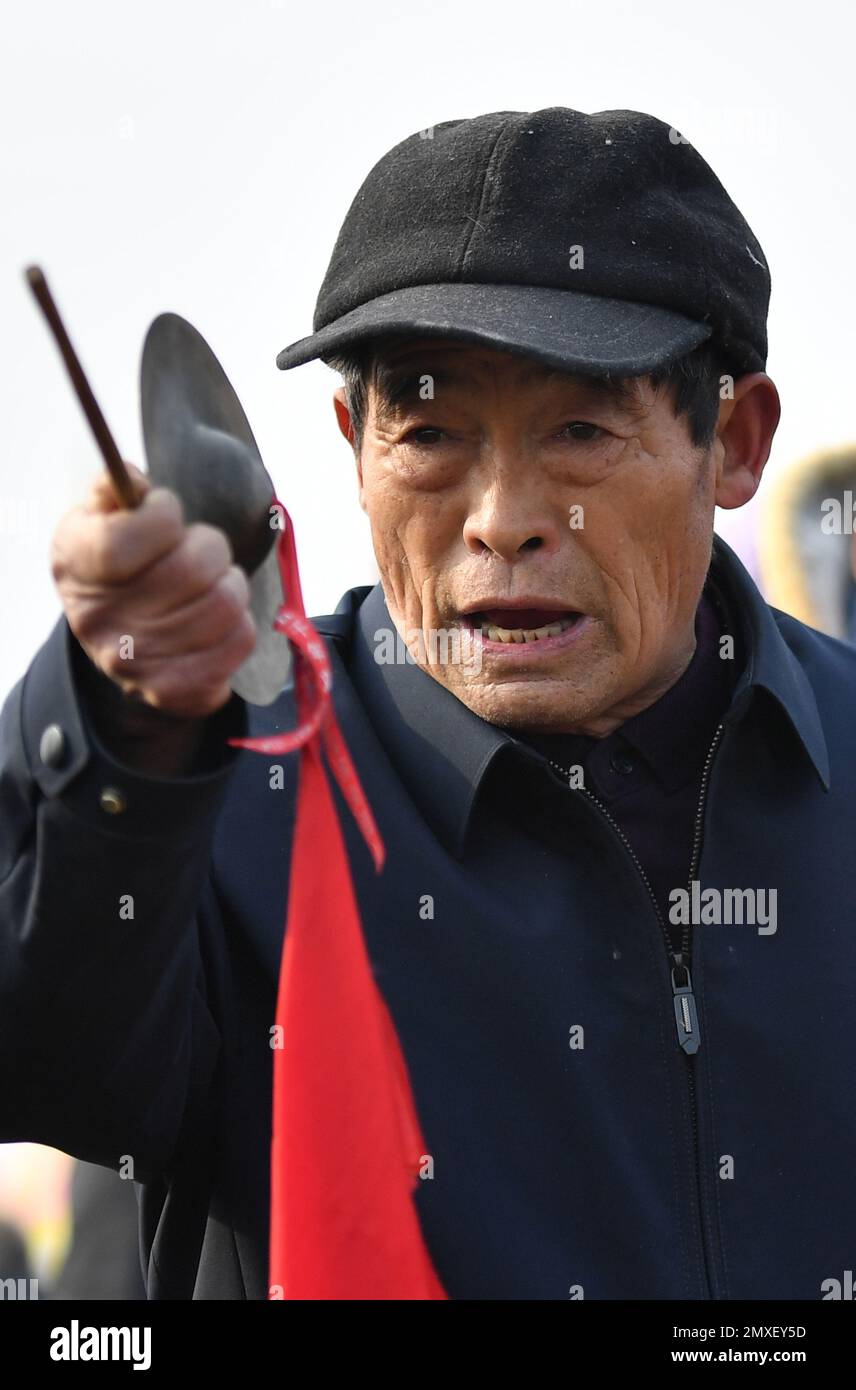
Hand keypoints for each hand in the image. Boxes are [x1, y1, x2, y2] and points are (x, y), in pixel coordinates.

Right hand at [51, 463, 256, 719]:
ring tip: (213, 582)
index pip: (126, 539)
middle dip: (210, 546)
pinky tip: (218, 618)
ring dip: (230, 582)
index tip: (165, 512)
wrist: (119, 635)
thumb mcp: (102, 518)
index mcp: (75, 567)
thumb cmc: (120, 563)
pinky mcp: (173, 689)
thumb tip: (131, 482)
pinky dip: (239, 622)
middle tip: (200, 549)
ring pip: (225, 603)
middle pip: (191, 570)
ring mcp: (135, 662)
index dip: (162, 514)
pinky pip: (239, 641)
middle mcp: (98, 622)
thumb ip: (115, 491)